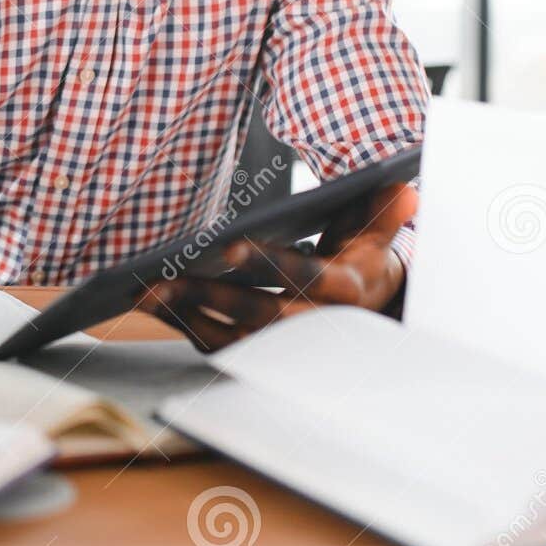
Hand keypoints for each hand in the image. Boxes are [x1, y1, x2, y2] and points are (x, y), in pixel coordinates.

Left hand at [136, 182, 417, 351]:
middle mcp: (312, 325)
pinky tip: (151, 303)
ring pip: (228, 337)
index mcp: (345, 291)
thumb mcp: (377, 233)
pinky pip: (215, 344)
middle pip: (255, 315)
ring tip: (140, 292)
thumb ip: (384, 211)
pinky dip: (182, 325)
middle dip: (207, 297)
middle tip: (160, 278)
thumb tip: (405, 191)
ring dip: (183, 316)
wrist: (368, 310)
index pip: (304, 279)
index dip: (269, 265)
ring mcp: (283, 346)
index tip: (231, 247)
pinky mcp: (257, 354)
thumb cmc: (361, 256)